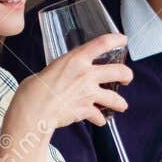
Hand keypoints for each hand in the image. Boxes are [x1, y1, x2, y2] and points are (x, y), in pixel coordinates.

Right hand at [7, 33, 132, 133]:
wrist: (34, 110)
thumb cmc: (34, 89)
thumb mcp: (51, 69)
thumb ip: (64, 70)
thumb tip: (64, 75)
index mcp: (76, 59)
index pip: (102, 43)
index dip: (116, 39)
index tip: (123, 40)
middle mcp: (87, 74)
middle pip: (119, 71)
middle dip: (127, 75)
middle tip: (126, 78)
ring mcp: (89, 93)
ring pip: (115, 98)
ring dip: (120, 103)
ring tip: (122, 105)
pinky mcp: (86, 110)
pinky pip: (99, 116)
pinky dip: (99, 120)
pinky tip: (99, 121)